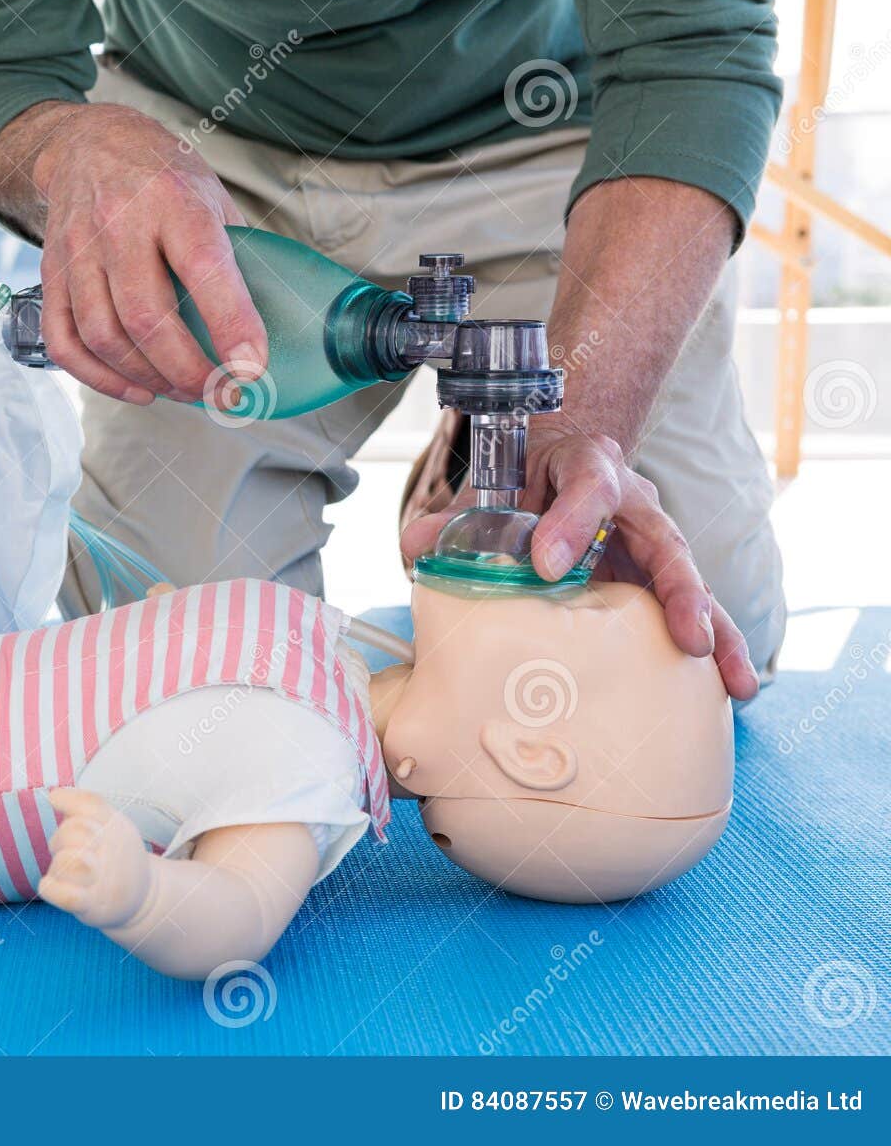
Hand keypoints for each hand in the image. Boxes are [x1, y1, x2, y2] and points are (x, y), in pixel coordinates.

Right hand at [0, 102, 267, 406]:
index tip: (252, 368)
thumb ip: (233, 256)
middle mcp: (119, 223)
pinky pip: (64, 342)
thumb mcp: (211, 195)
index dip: (231, 325)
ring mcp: (78, 250)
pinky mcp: (51, 274)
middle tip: (221, 392)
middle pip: (146, 318)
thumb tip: (262, 328)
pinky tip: (136, 389)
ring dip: (148, 379)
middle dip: (189, 371)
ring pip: (104, 336)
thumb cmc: (161, 176)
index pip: (203, 268)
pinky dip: (100, 379)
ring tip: (182, 391)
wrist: (88, 144)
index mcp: (174, 201)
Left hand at [38, 788, 153, 929]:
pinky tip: (49, 884)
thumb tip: (54, 796)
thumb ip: (85, 807)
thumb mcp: (112, 825)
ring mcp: (102, 881)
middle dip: (61, 837)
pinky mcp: (92, 906)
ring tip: (63, 870)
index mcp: (115, 827)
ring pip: (70, 861)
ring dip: (59, 863)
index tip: (55, 800)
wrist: (142, 898)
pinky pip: (68, 896)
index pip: (92, 805)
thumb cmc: (115, 855)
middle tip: (66, 850)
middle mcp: (112, 851)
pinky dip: (52, 888)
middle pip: (76, 831)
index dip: (69, 799)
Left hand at [401, 429, 759, 699]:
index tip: (545, 564)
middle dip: (683, 596)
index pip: (588, 486)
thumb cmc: (531, 476)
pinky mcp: (656, 581)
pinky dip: (711, 652)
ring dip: (719, 636)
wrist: (562, 460)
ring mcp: (652, 547)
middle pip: (669, 548)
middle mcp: (636, 509)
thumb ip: (460, 516)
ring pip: (695, 589)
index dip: (569, 522)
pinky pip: (688, 615)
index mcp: (591, 472)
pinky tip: (727, 694)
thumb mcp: (497, 485)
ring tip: (738, 684)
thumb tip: (416, 547)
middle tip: (690, 640)